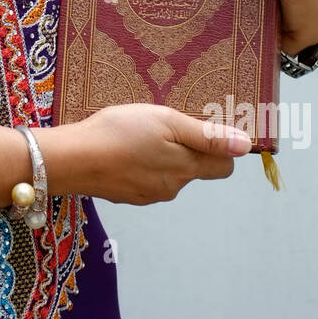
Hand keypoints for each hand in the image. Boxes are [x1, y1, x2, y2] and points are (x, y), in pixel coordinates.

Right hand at [74, 103, 251, 205]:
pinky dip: (139, 166)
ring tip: (135, 135)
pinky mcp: (127, 196)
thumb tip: (246, 146)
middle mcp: (173, 188)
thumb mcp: (166, 122)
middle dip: (185, 150)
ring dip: (160, 157)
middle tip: (160, 126)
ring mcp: (148, 196)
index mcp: (186, 168)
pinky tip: (120, 151)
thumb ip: (207, 136)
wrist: (71, 159)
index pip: (224, 168)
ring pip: (168, 174)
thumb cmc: (119, 133)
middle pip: (193, 169)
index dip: (219, 148)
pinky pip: (145, 180)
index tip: (200, 128)